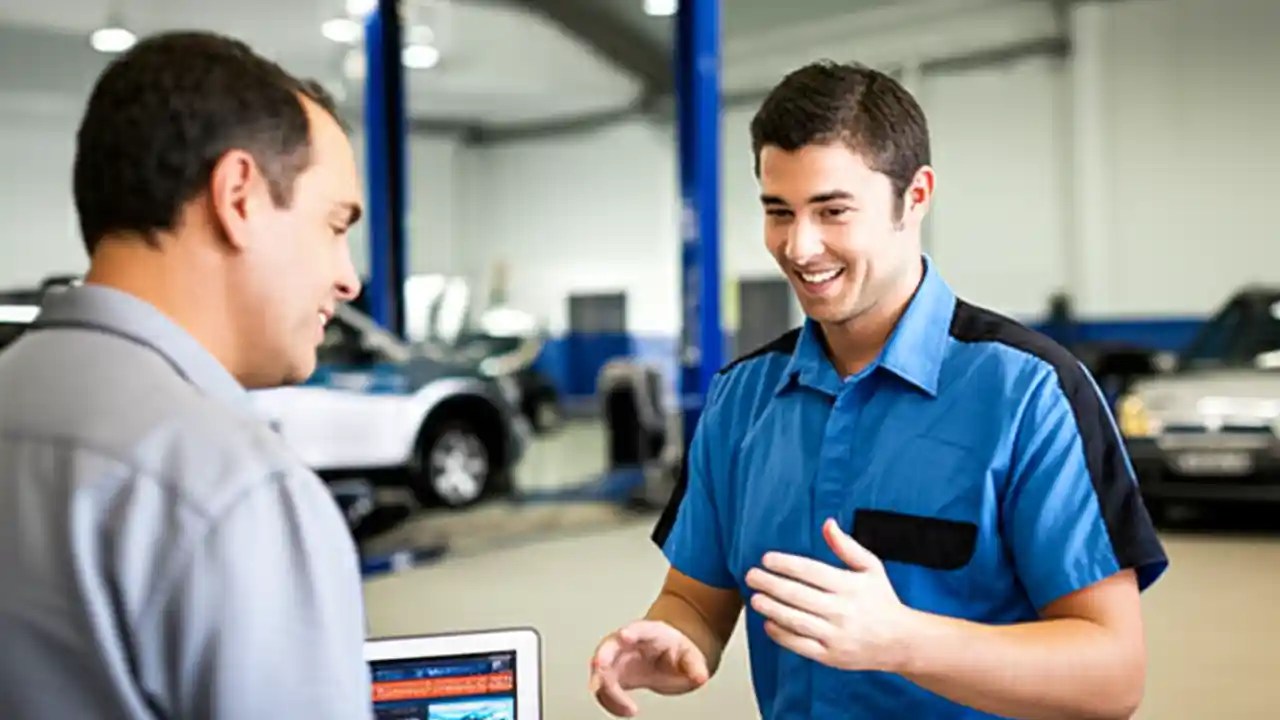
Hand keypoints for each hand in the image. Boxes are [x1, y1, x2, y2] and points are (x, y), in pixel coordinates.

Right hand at [589, 620, 709, 716]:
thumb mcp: (690, 656)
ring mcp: (616, 658)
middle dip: (603, 656)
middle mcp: (627, 642)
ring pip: (601, 670)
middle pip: (609, 646)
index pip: (638, 629)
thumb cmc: (675, 651)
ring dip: (605, 688)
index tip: (624, 635)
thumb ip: (695, 665)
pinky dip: (611, 702)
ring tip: (626, 708)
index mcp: (649, 632)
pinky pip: (604, 689)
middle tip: (600, 668)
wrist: (667, 657)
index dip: (631, 632)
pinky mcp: (612, 675)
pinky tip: (625, 711)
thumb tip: (701, 676)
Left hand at [745, 518, 916, 672]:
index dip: (786, 564)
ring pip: (795, 620)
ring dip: (771, 608)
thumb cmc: (882, 601)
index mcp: (850, 586)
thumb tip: (827, 524)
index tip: (766, 558)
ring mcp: (835, 635)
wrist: (901, 642)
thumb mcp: (871, 568)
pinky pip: (799, 645)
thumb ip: (846, 546)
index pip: (811, 571)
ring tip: (755, 598)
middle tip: (751, 576)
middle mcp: (841, 611)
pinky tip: (769, 623)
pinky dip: (781, 634)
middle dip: (770, 584)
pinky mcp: (830, 656)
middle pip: (798, 595)